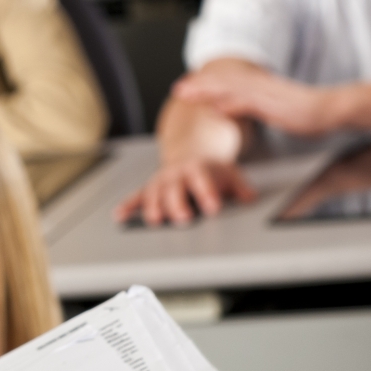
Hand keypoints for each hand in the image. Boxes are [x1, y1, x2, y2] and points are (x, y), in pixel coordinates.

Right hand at [117, 93, 252, 225]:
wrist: (191, 150)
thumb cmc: (211, 169)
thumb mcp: (229, 173)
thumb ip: (240, 187)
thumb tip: (250, 198)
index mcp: (196, 168)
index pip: (201, 180)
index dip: (207, 193)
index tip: (213, 207)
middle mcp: (175, 174)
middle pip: (174, 189)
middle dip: (177, 203)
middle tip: (184, 217)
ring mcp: (160, 181)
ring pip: (154, 194)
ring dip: (153, 207)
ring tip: (155, 220)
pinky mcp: (149, 188)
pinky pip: (135, 197)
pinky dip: (127, 206)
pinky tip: (120, 216)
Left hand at [170, 60, 344, 137]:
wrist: (332, 109)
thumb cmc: (306, 113)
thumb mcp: (269, 109)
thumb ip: (247, 106)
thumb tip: (223, 105)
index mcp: (257, 88)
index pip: (225, 83)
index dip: (204, 84)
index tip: (185, 86)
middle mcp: (260, 87)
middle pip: (224, 83)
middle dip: (200, 86)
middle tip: (177, 88)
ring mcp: (268, 95)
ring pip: (233, 90)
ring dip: (210, 91)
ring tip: (190, 93)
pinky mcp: (277, 106)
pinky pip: (253, 104)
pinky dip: (235, 105)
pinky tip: (220, 107)